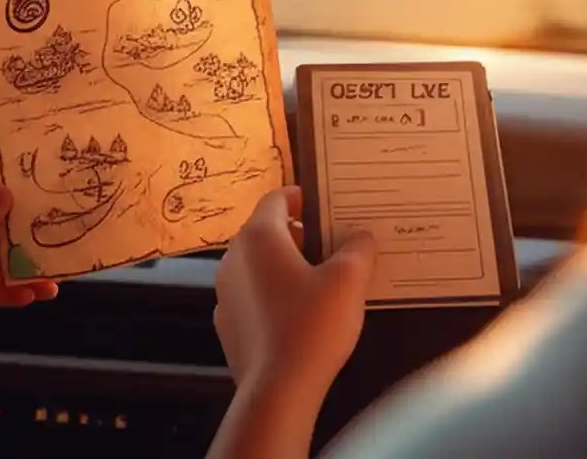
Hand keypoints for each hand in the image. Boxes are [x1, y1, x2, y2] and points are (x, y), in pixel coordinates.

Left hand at [213, 186, 376, 399]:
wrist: (278, 390)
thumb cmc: (313, 325)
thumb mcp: (349, 280)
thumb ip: (358, 249)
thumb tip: (360, 237)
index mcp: (258, 237)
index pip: (277, 198)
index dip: (303, 197)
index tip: (326, 205)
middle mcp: (233, 258)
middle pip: (266, 231)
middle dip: (299, 233)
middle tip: (334, 242)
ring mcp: (226, 293)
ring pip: (259, 265)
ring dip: (286, 265)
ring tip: (323, 279)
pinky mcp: (228, 324)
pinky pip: (254, 296)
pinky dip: (274, 294)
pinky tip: (301, 314)